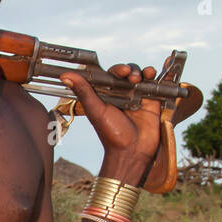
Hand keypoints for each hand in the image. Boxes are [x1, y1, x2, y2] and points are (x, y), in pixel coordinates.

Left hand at [58, 57, 168, 182]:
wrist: (132, 152)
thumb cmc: (111, 134)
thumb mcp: (96, 111)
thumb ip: (84, 92)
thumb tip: (65, 76)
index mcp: (107, 95)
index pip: (111, 75)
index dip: (116, 69)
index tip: (121, 71)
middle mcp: (122, 94)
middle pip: (127, 73)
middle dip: (130, 70)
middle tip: (131, 77)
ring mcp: (137, 97)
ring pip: (141, 77)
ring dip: (142, 72)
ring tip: (141, 79)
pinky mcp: (151, 102)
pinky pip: (155, 85)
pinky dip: (157, 76)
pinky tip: (156, 71)